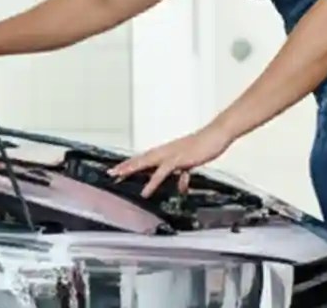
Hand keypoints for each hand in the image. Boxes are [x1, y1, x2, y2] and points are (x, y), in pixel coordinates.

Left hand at [108, 124, 234, 197]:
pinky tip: (145, 191)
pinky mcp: (178, 159)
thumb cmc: (205, 146)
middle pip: (141, 158)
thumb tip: (181, 186)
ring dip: (131, 169)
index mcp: (167, 151)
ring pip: (146, 162)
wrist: (216, 135)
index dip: (132, 163)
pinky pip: (162, 172)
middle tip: (110, 172)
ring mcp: (170, 153)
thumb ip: (184, 175)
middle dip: (125, 166)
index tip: (120, 168)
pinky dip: (152, 182)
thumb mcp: (192, 164)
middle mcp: (165, 150)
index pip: (145, 157)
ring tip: (118, 176)